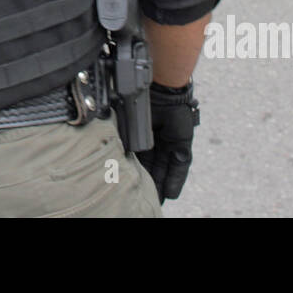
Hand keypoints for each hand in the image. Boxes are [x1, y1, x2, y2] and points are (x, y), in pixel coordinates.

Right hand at [134, 80, 198, 202]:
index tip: (128, 188)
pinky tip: (171, 194)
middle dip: (149, 184)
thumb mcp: (127, 123)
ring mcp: (170, 143)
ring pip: (165, 170)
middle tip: (144, 200)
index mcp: (142, 136)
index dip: (134, 174)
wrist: (162, 90)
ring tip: (157, 201)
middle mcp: (156, 141)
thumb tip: (110, 157)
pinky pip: (180, 166)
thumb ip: (123, 140)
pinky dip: (175, 180)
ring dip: (161, 185)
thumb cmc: (141, 99)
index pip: (139, 160)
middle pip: (152, 168)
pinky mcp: (182, 144)